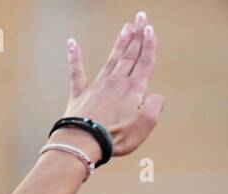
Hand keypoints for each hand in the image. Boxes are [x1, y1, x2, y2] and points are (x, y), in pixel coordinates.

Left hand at [59, 12, 163, 158]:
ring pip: (111, 59)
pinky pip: (76, 71)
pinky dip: (74, 56)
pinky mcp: (80, 95)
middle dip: (137, 36)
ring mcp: (97, 87)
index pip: (144, 62)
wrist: (86, 141)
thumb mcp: (147, 123)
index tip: (151, 29)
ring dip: (119, 43)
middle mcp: (116, 82)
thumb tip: (154, 95)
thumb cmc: (118, 135)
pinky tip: (71, 42)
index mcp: (134, 88)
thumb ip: (155, 105)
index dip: (149, 45)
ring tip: (126, 27)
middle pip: (129, 55)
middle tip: (141, 17)